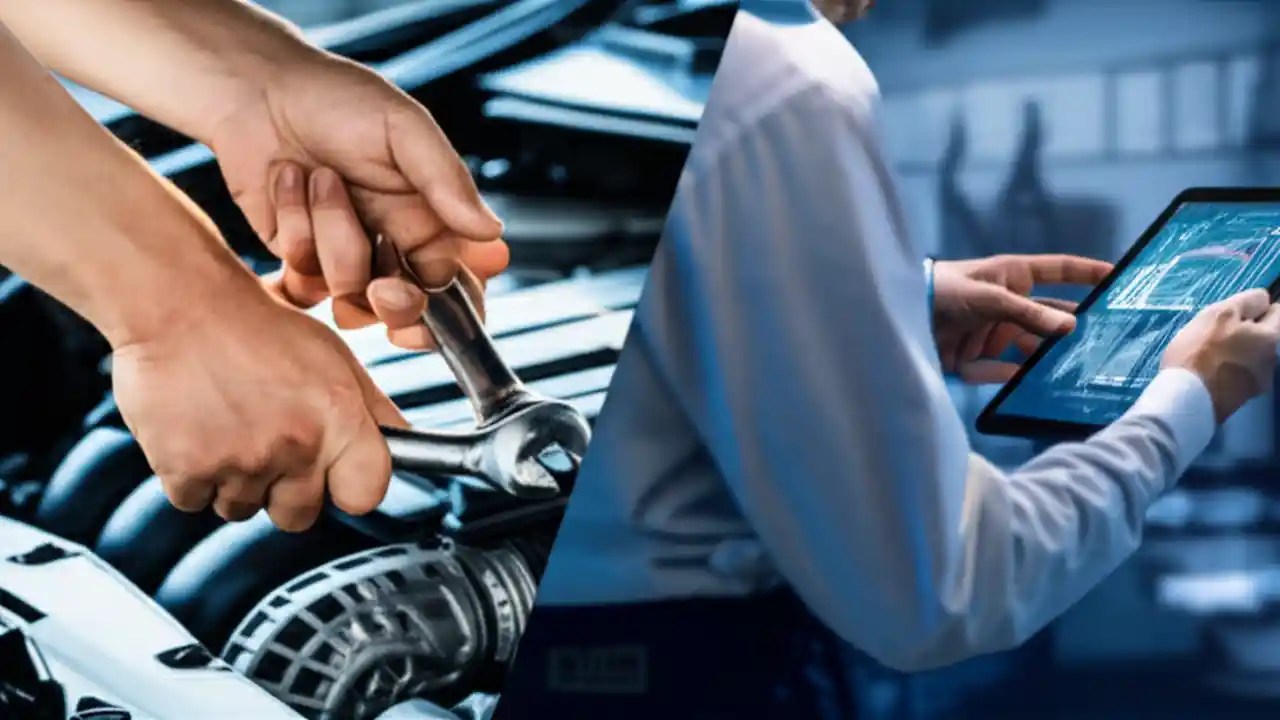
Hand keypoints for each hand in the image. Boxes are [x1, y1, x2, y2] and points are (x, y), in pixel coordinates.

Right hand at [111, 282, 405, 530]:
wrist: (180, 305)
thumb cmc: (258, 327)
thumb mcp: (334, 357)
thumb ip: (371, 410)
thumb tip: (402, 445)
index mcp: (339, 417)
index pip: (366, 495)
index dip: (348, 487)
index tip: (334, 476)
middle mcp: (295, 444)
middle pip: (298, 515)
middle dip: (284, 491)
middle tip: (266, 442)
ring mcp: (240, 462)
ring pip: (242, 509)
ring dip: (235, 482)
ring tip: (227, 427)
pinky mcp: (186, 470)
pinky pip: (194, 502)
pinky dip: (191, 477)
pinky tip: (195, 431)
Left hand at [210, 52, 509, 347]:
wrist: (254, 89)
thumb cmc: (334, 98)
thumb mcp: (403, 127)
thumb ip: (447, 180)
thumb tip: (491, 232)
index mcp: (431, 220)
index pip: (459, 287)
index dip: (457, 310)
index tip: (438, 302)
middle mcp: (392, 246)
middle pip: (408, 312)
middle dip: (397, 305)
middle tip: (382, 287)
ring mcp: (344, 257)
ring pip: (350, 293)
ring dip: (331, 234)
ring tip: (318, 176)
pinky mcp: (299, 261)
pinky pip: (303, 279)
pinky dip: (293, 227)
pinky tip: (287, 181)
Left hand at [933, 254, 1111, 383]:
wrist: (895, 318)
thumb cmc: (940, 291)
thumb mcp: (987, 297)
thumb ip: (1028, 313)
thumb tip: (1071, 327)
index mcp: (1010, 276)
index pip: (1058, 270)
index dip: (1087, 272)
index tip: (1120, 277)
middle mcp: (1005, 304)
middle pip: (1049, 316)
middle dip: (1075, 327)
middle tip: (1109, 338)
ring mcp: (990, 333)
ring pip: (1030, 347)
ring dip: (1048, 358)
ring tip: (1080, 370)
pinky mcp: (973, 360)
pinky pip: (1003, 372)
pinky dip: (1018, 378)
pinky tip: (1039, 387)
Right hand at [1162, 289, 1279, 422]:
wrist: (1186, 401)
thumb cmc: (1201, 352)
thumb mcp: (1218, 315)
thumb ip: (1245, 302)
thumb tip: (1263, 299)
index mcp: (1271, 338)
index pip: (1277, 311)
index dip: (1256, 308)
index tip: (1232, 314)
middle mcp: (1272, 362)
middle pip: (1263, 337)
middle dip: (1245, 333)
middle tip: (1214, 335)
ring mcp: (1259, 384)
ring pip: (1250, 357)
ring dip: (1236, 353)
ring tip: (1208, 357)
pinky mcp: (1242, 400)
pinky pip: (1238, 376)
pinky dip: (1228, 372)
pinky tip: (1208, 375)